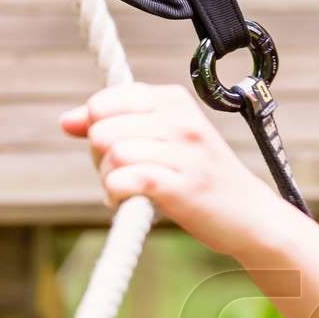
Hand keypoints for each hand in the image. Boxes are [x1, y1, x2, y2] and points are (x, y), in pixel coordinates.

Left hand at [62, 83, 283, 256]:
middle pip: (102, 129)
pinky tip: (128, 202)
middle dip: (99, 157)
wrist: (252, 217)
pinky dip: (116, 195)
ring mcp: (185, 153)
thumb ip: (116, 124)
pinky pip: (123, 180)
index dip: (97, 129)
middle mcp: (181, 120)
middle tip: (123, 174)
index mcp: (175, 100)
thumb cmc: (203, 177)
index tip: (117, 148)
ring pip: (112, 154)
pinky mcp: (182, 186)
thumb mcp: (164, 140)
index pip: (104, 102)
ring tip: (128, 190)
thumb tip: (66, 121)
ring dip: (108, 179)